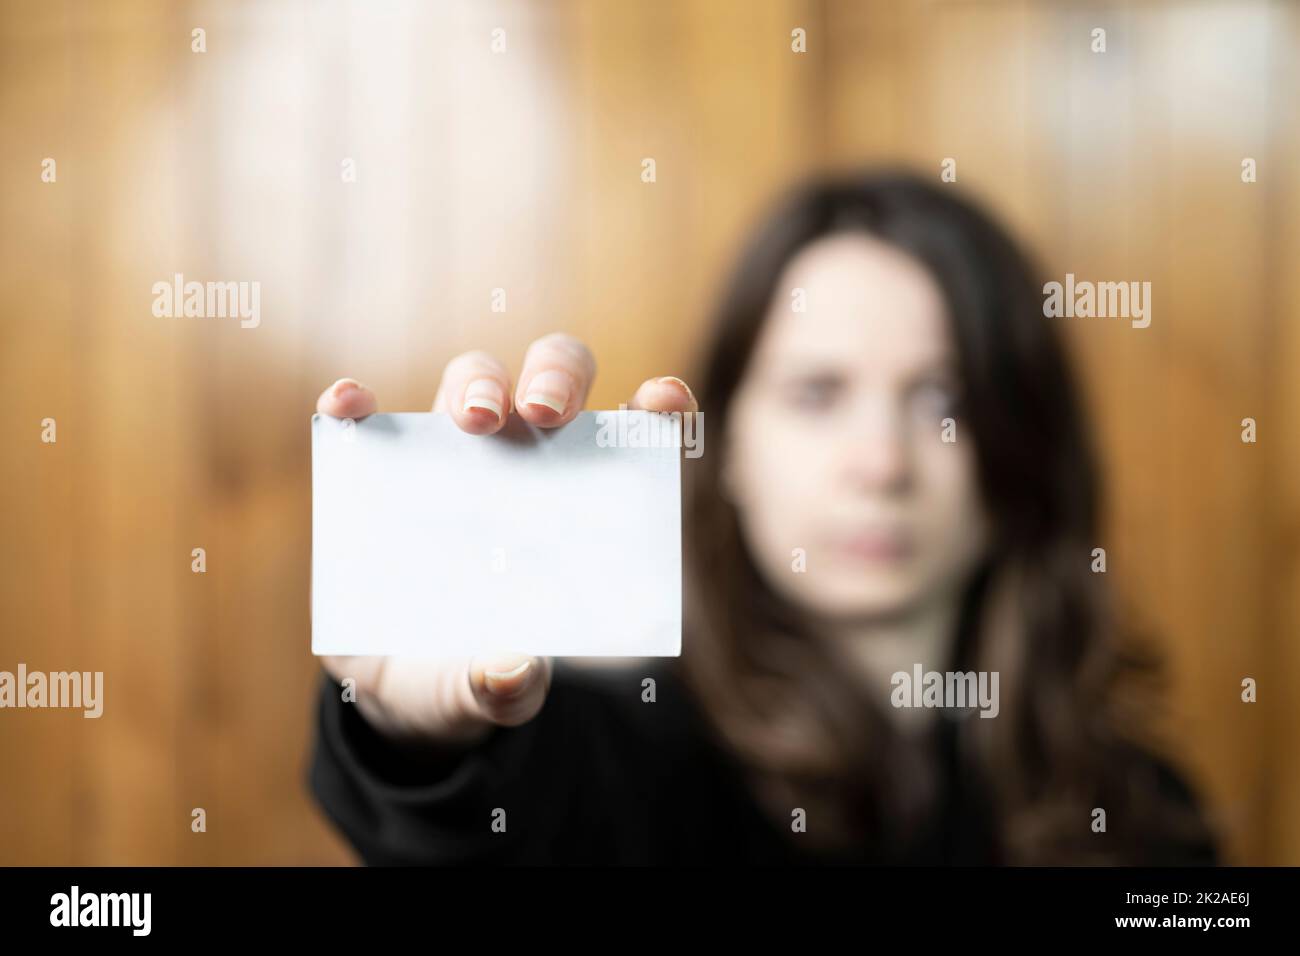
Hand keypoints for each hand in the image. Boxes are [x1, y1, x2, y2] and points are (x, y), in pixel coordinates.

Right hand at [314, 332, 697, 745]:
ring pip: (474, 379)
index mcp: (580, 500)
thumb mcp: (495, 691)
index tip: (665, 402)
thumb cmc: (476, 672)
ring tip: (473, 420)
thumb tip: (512, 669)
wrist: (401, 686)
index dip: (657, 407)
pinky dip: (356, 404)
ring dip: (477, 383)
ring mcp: (452, 456)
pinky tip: (348, 406)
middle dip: (555, 377)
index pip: (633, 434)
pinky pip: (366, 418)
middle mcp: (524, 459)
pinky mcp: (381, 465)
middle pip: (553, 380)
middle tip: (543, 413)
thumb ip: (509, 688)